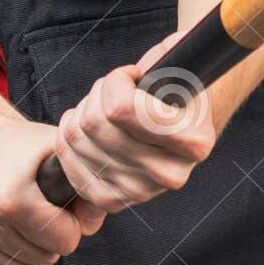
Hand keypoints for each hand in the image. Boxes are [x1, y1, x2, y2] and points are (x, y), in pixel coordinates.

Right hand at [0, 116, 105, 264]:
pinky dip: (0, 261)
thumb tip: (91, 222)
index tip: (60, 211)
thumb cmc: (6, 143)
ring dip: (24, 252)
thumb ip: (83, 185)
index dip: (70, 226)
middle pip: (42, 259)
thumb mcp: (52, 148)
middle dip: (48, 240)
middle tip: (38, 214)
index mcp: (10, 198)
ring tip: (18, 221)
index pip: (64, 242)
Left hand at [54, 32, 217, 212]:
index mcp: (194, 141)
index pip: (120, 107)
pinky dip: (68, 140)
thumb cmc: (176, 87)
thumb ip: (164, 65)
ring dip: (82, 114)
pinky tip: (86, 130)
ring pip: (77, 139)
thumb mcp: (178, 65)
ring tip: (105, 109)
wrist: (182, 122)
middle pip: (95, 123)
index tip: (132, 76)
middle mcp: (171, 174)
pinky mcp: (114, 200)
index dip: (117, 81)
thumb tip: (138, 75)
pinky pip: (69, 164)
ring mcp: (141, 191)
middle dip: (98, 95)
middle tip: (115, 91)